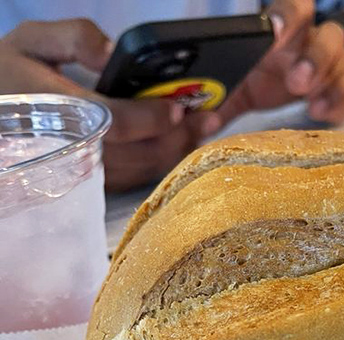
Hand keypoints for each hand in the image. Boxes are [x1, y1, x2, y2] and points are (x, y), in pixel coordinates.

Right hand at [0, 19, 217, 190]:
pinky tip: (181, 145)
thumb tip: (112, 53)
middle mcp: (74, 148)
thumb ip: (74, 37)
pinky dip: (163, 163)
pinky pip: (136, 179)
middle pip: (139, 152)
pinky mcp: (92, 185)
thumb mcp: (31, 39)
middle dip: (179, 134)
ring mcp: (85, 172)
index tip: (180, 105)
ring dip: (178, 151)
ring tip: (203, 128)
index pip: (115, 122)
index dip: (152, 117)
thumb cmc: (12, 73)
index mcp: (60, 110)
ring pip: (141, 170)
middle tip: (210, 116)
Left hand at [209, 0, 343, 128]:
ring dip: (322, 72)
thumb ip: (227, 100)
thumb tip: (197, 121)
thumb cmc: (278, 79)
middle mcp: (310, 40)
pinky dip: (337, 102)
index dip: (283, 18)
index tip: (272, 33)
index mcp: (283, 33)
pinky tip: (319, 112)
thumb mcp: (249, 88)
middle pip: (320, 27)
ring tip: (306, 96)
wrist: (319, 86)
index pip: (288, 11)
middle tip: (294, 80)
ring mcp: (333, 61)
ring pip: (337, 53)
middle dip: (310, 52)